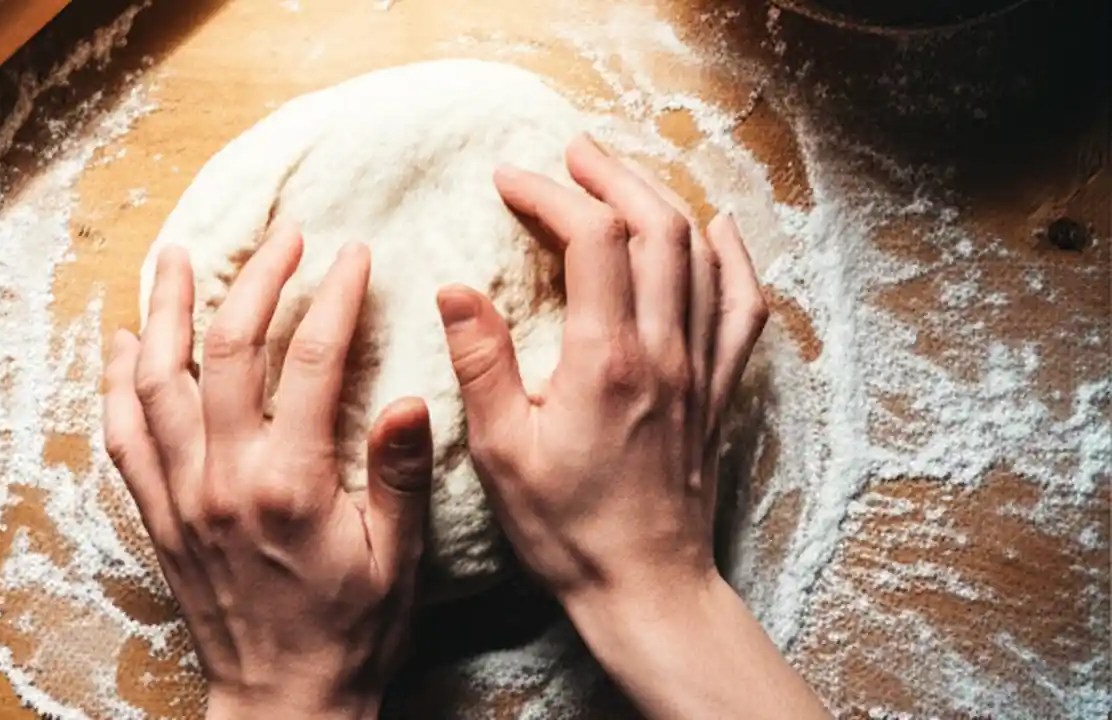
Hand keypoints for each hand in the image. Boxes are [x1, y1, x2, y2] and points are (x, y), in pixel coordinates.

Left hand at [103, 226, 431, 719]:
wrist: (282, 701)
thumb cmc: (349, 634)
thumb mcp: (397, 560)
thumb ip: (400, 476)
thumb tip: (410, 397)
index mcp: (290, 484)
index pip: (311, 361)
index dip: (334, 297)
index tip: (352, 255)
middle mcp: (224, 479)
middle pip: (228, 352)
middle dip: (256, 280)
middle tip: (281, 236)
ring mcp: (181, 495)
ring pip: (159, 382)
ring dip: (164, 311)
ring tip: (174, 256)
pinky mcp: (158, 516)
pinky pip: (124, 437)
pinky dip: (118, 385)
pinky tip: (121, 346)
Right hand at [437, 134, 765, 606]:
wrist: (647, 586)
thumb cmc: (569, 530)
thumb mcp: (502, 452)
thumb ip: (481, 363)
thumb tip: (456, 289)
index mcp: (607, 360)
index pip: (592, 238)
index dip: (550, 193)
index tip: (510, 179)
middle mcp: (665, 351)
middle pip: (657, 226)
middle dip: (612, 174)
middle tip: (571, 152)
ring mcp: (700, 368)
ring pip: (701, 254)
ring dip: (662, 199)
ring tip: (622, 176)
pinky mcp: (717, 389)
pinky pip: (743, 305)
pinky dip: (733, 257)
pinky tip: (719, 231)